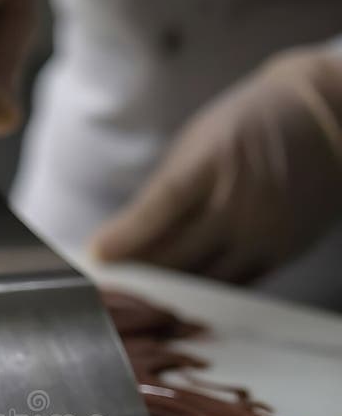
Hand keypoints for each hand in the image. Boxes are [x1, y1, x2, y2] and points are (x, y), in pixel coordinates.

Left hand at [92, 47, 341, 282]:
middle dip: (136, 271)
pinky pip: (228, 287)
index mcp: (216, 161)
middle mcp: (242, 201)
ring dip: (164, 290)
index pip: (161, 206)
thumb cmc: (249, 126)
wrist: (328, 123)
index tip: (97, 256)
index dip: (125, 236)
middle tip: (107, 283)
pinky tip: (177, 291)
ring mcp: (263, 233)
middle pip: (176, 254)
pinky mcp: (279, 255)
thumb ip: (163, 190)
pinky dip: (199, 291)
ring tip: (136, 292)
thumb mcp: (200, 141)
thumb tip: (122, 237)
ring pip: (200, 280)